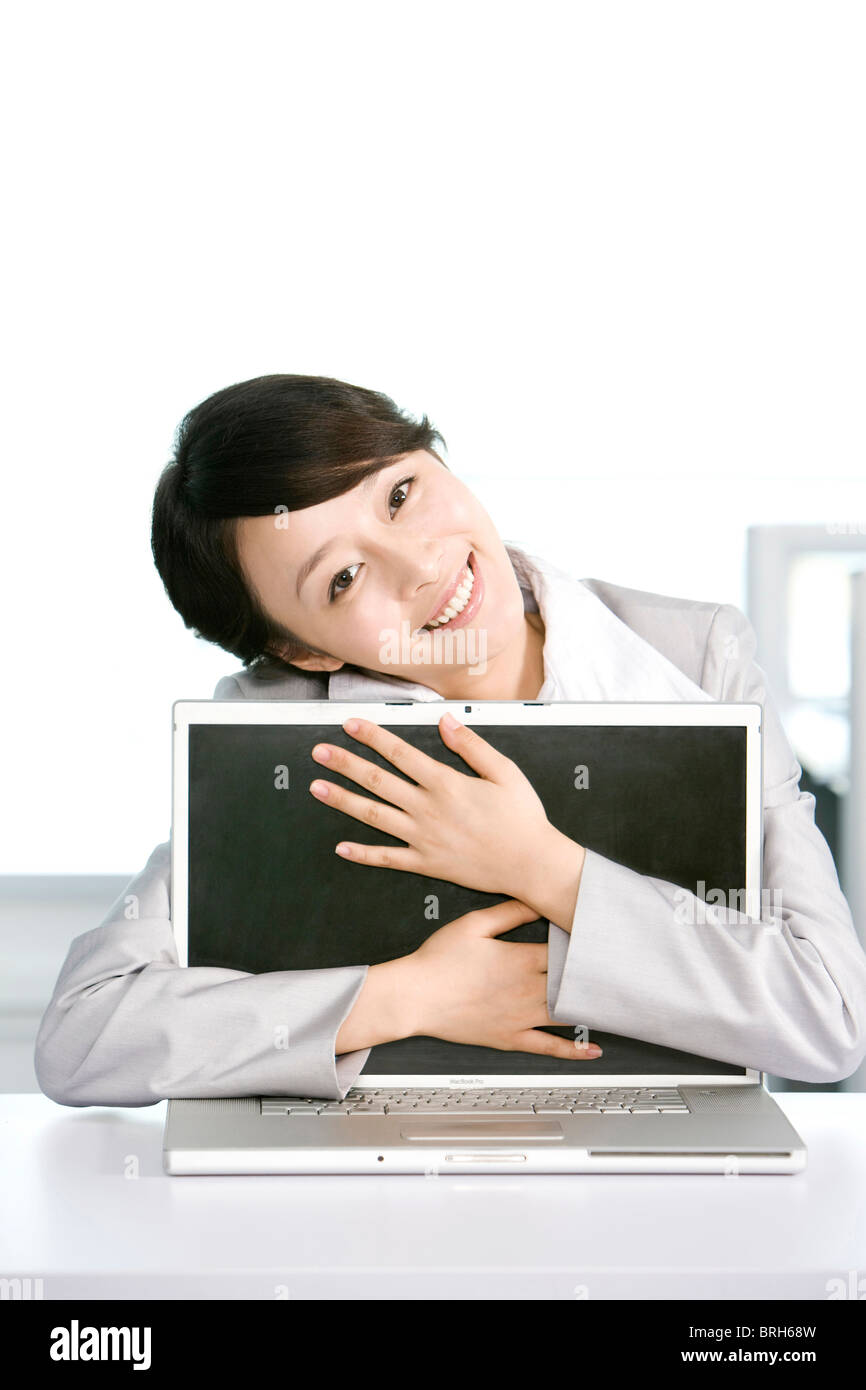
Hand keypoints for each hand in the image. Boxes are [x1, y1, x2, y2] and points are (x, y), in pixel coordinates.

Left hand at [310, 713, 580, 909]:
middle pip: (377, 781)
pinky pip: (388, 858)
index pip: (399, 753)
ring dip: (343, 801)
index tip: (349, 724)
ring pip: (374, 816)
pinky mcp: (426, 863)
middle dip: (345, 764)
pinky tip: (341, 847)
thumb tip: (445, 722)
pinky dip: (363, 854)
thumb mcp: (505, 772)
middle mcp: (428, 809)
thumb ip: (472, 746)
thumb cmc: (522, 818)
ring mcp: (423, 838)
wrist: (531, 864)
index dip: (372, 736)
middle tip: (319, 752)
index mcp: (446, 783)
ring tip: (317, 788)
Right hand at [402, 899, 601, 1058]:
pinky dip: (574, 1050)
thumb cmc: (438, 960)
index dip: (585, 945)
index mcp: (520, 959)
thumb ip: (510, 912)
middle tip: (621, 972)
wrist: (415, 997)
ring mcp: (521, 1016)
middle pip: (574, 982)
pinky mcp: (512, 1037)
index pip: (566, 950)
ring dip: (592, 1008)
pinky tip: (594, 1049)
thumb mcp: (473, 925)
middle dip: (596, 976)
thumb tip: (537, 900)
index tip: (604, 939)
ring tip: (616, 1003)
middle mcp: (527, 989)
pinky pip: (549, 1047)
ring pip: (568, 1013)